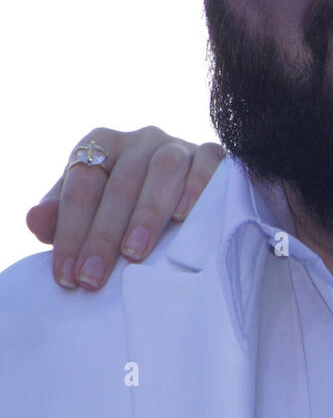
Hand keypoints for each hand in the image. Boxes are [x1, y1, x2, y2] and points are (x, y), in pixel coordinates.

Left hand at [26, 127, 225, 291]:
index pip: (82, 185)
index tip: (67, 276)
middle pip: (120, 182)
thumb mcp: (88, 212)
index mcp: (103, 145)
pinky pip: (208, 163)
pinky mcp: (212, 154)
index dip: (70, 231)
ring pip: (163, 169)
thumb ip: (61, 218)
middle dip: (103, 234)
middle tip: (93, 278)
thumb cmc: (125, 210)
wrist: (181, 197)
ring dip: (147, 213)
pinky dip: (196, 188)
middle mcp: (140, 140)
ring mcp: (178, 145)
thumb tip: (35, 220)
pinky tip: (183, 218)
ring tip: (134, 253)